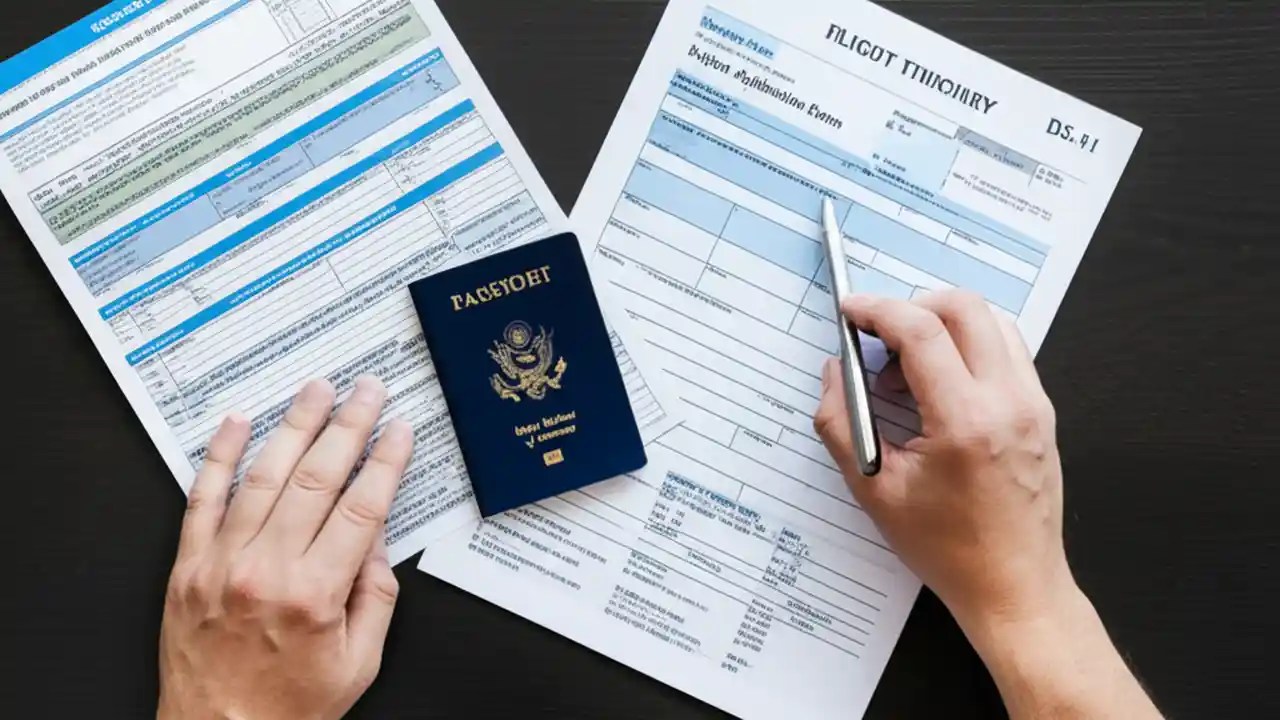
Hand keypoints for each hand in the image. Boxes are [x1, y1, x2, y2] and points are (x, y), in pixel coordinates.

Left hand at [158, 377, 414, 719]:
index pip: (361, 507)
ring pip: (263, 476)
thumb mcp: (359, 661)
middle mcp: (267, 570)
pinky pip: (203, 498)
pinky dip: (218, 456)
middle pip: (317, 478)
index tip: (400, 430)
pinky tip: (236, 422)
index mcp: (316, 595)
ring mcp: (222, 564)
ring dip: (293, 426)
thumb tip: (377, 537)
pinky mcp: (188, 567)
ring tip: (316, 389)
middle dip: (348, 426)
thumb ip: (375, 595)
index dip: (386, 462)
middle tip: (367, 391)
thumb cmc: (287, 708)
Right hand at [814, 291, 1068, 630]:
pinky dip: (968, 346)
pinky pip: (1007, 350)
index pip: (921, 331)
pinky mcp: (1041, 412)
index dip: (877, 310)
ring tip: (905, 366)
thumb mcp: (873, 490)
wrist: (1014, 586)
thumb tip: (834, 373)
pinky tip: (938, 383)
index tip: (851, 311)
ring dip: (943, 323)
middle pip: (964, 307)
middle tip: (877, 334)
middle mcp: (1008, 403)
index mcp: (964, 422)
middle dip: (911, 305)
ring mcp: (1033, 404)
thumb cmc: (948, 549)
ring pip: (992, 320)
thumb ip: (841, 424)